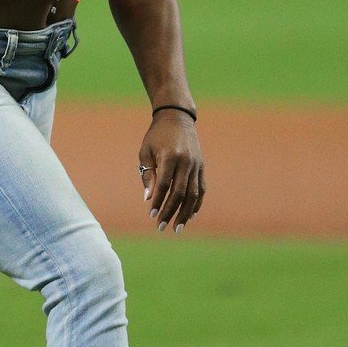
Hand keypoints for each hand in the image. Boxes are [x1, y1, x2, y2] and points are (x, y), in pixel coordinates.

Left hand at [139, 110, 204, 233]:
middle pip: (180, 193)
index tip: (152, 215)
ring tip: (177, 228)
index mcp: (170, 156)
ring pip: (193, 194)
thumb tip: (148, 198)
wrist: (177, 118)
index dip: (158, 201)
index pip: (164, 185)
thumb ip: (147, 174)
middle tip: (161, 227)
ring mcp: (196, 165)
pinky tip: (190, 216)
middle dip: (171, 212)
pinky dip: (197, 203)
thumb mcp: (146, 151)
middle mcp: (186, 162)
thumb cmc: (156, 136)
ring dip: (185, 213)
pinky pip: (201, 188)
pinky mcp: (202, 167)